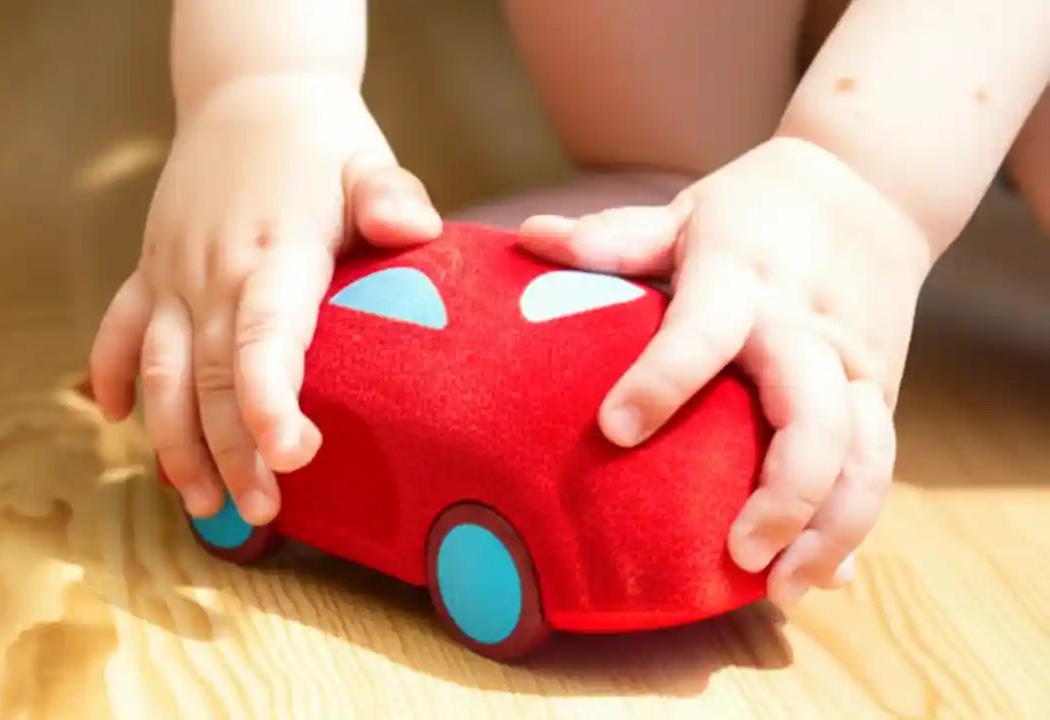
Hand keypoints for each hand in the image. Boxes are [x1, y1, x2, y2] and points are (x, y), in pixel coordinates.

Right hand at [89, 75, 440, 523]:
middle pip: (213, 377)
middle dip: (233, 451)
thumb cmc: (322, 138)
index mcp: (275, 249)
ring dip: (175, 439)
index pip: (266, 336)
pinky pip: (120, 328)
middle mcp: (214, 268)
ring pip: (163, 369)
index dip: (269, 399)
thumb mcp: (367, 156)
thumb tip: (412, 226)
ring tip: (201, 501)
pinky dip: (112, 374)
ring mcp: (173, 270)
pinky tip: (118, 421)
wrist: (249, 89)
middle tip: (262, 512)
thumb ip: (389, 194)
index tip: (291, 454)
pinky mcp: (151, 267)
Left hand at [519, 137, 933, 605]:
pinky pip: (879, 463)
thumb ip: (616, 237)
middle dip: (784, 492)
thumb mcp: (687, 211)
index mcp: (743, 279)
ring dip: (831, 530)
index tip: (614, 428)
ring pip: (864, 457)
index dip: (663, 379)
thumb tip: (530, 237)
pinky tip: (822, 575)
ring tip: (782, 590)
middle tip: (736, 552)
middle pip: (815, 418)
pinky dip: (854, 523)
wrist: (871, 186)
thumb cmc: (757, 208)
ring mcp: (856, 364)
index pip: (704, 332)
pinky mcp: (884, 389)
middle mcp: (806, 329)